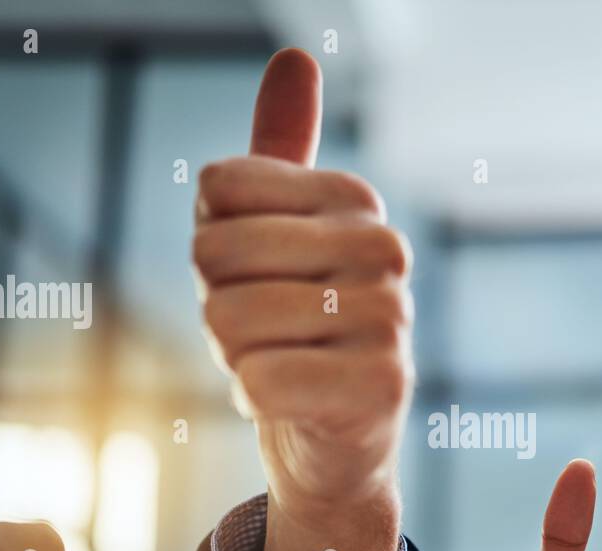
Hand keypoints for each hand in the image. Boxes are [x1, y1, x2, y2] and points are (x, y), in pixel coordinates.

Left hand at [194, 48, 412, 522]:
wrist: (335, 443)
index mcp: (354, 200)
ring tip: (277, 367)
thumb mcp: (273, 237)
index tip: (253, 279)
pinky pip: (258, 379)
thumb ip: (278, 153)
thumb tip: (296, 56)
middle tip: (259, 334)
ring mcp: (392, 318)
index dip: (209, 248)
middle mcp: (384, 249)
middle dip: (214, 306)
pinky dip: (252, 400)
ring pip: (230, 318)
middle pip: (214, 253)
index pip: (217, 191)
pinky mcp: (383, 387)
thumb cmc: (293, 332)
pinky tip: (291, 404)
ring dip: (231, 358)